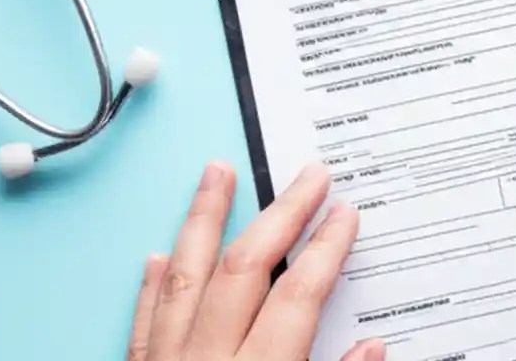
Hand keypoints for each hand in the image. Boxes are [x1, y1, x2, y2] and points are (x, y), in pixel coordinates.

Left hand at [127, 162, 385, 360]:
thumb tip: (373, 346)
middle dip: (281, 216)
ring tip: (215, 174)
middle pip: (244, 269)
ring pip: (185, 278)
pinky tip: (158, 256)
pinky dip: (152, 287)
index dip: (325, 250)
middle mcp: (208, 360)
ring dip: (204, 221)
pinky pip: (143, 322)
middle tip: (308, 177)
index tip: (344, 215)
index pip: (298, 297)